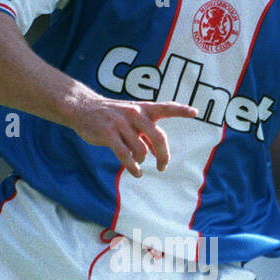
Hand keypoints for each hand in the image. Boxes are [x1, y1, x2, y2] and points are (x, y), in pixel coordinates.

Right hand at [67, 92, 198, 177]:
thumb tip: (160, 155)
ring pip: (141, 150)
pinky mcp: (108, 134)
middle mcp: (135, 114)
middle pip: (158, 137)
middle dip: (164, 155)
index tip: (195, 112)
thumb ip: (147, 134)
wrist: (83, 108)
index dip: (181, 110)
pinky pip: (126, 156)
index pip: (166, 107)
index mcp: (143, 108)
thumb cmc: (112, 116)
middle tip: (162, 166)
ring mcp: (121, 124)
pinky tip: (136, 172)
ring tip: (137, 163)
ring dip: (141, 160)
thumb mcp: (131, 120)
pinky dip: (133, 167)